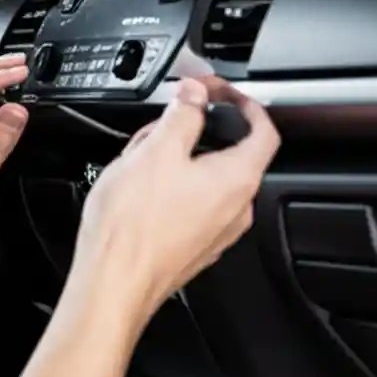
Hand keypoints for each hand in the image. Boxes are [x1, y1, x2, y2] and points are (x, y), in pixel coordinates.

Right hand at [69, 77, 280, 320]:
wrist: (113, 283)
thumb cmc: (133, 227)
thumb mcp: (155, 152)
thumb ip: (182, 115)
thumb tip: (194, 94)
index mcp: (236, 179)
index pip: (264, 129)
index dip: (244, 104)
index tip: (220, 93)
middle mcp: (235, 209)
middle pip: (229, 155)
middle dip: (196, 133)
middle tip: (163, 125)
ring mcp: (216, 232)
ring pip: (205, 182)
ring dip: (178, 163)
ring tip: (139, 163)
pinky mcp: (193, 248)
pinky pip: (191, 207)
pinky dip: (170, 191)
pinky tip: (137, 194)